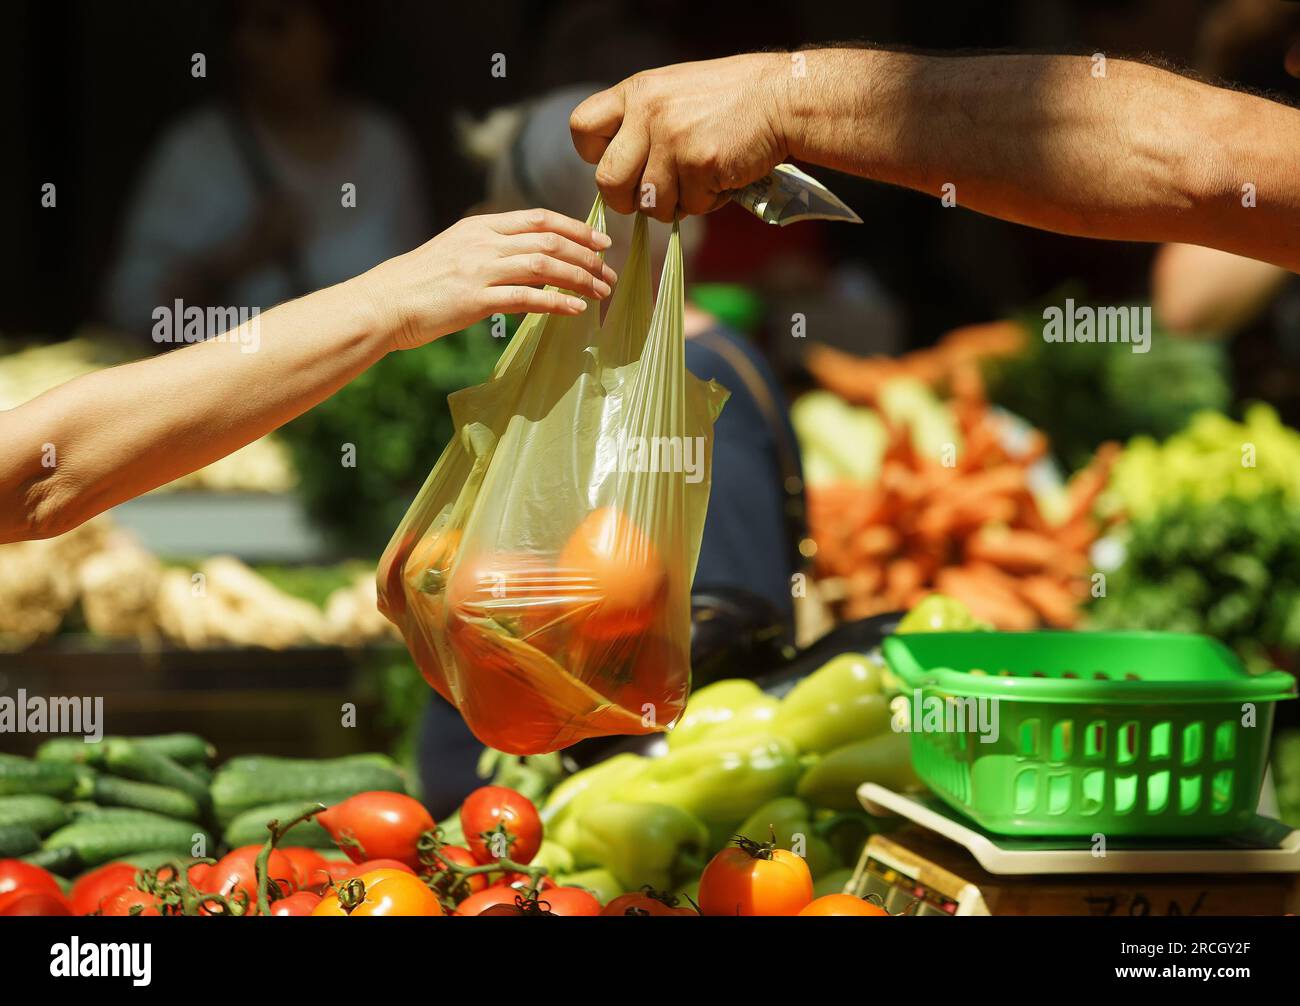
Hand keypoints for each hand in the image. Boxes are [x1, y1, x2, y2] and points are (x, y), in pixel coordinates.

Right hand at [359, 209, 616, 351]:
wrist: (384, 303)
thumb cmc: (419, 284)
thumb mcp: (456, 253)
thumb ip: (490, 251)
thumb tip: (527, 260)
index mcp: (480, 227)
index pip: (539, 218)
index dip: (575, 227)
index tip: (600, 241)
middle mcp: (484, 242)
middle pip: (549, 240)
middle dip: (586, 255)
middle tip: (609, 272)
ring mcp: (481, 270)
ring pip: (545, 265)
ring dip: (580, 278)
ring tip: (602, 291)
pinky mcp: (476, 299)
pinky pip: (528, 297)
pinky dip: (557, 302)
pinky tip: (576, 310)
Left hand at [569, 53, 791, 221]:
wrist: (781, 97)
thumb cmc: (729, 99)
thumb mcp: (673, 93)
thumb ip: (642, 122)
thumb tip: (620, 171)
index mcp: (637, 91)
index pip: (582, 127)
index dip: (595, 155)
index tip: (620, 162)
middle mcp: (648, 113)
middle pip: (607, 180)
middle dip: (625, 200)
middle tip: (647, 199)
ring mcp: (673, 140)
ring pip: (650, 202)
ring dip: (673, 205)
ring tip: (696, 183)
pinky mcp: (700, 164)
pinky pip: (689, 206)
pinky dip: (706, 202)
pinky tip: (720, 179)